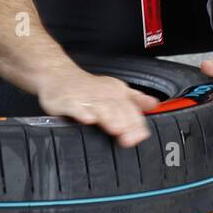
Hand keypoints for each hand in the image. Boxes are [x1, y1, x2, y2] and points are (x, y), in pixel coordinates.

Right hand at [37, 66, 154, 147]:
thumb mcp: (115, 89)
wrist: (57, 74)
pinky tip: (87, 118)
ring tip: (116, 129)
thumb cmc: (87, 87)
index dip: (136, 124)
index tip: (141, 136)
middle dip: (125, 124)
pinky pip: (74, 107)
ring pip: (98, 108)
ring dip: (108, 118)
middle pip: (116, 110)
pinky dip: (81, 112)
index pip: (130, 110)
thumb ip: (135, 99)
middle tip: (131, 138)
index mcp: (115, 93)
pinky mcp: (65, 101)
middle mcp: (101, 95)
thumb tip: (155, 104)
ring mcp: (83, 98)